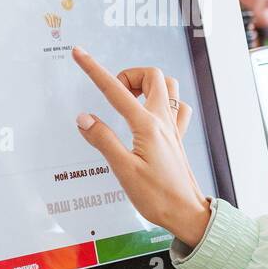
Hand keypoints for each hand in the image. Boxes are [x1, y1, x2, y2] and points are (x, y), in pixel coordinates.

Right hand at [71, 47, 211, 247]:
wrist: (187, 214)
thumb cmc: (158, 197)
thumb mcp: (123, 170)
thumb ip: (103, 140)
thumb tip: (84, 118)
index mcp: (147, 126)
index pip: (115, 90)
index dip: (94, 69)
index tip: (80, 54)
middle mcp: (163, 121)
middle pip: (152, 76)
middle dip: (129, 75)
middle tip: (113, 92)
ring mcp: (174, 128)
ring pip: (169, 87)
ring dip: (149, 84)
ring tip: (130, 100)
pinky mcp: (178, 138)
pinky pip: (178, 107)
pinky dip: (166, 102)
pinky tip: (153, 115)